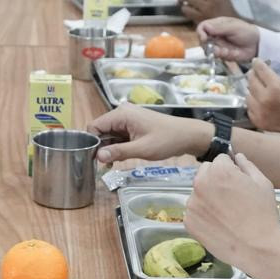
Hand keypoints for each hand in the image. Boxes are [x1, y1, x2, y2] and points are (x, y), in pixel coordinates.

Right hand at [88, 104, 211, 165]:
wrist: (188, 136)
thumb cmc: (167, 140)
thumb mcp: (142, 149)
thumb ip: (119, 152)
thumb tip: (98, 156)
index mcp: (122, 114)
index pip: (95, 126)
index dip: (92, 142)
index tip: (93, 159)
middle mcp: (122, 113)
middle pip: (101, 130)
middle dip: (100, 147)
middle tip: (102, 165)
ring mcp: (128, 119)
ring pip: (109, 134)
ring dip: (109, 149)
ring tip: (110, 165)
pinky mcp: (133, 125)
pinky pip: (118, 135)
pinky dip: (116, 146)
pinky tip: (117, 159)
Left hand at [184, 153, 279, 270]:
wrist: (258, 247)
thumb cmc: (264, 214)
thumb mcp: (262, 183)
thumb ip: (247, 165)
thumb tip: (237, 156)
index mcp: (219, 170)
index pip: (221, 160)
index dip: (232, 169)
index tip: (239, 182)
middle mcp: (200, 184)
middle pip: (205, 173)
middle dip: (216, 179)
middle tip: (232, 196)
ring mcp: (192, 204)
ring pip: (198, 192)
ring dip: (208, 197)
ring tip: (226, 212)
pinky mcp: (189, 222)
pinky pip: (195, 211)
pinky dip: (203, 215)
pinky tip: (219, 223)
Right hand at [198, 18, 259, 62]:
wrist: (257, 44)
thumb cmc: (247, 32)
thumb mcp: (234, 27)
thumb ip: (220, 28)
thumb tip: (205, 27)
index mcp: (217, 24)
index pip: (203, 27)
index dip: (201, 33)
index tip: (204, 38)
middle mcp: (215, 35)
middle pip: (203, 40)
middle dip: (208, 45)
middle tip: (216, 48)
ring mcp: (218, 45)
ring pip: (209, 50)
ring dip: (217, 51)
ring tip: (227, 51)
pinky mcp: (222, 54)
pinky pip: (217, 57)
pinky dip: (224, 56)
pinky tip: (232, 53)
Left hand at [246, 61, 279, 134]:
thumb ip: (273, 77)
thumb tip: (260, 70)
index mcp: (275, 87)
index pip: (260, 70)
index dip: (257, 64)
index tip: (255, 62)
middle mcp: (265, 99)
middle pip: (251, 81)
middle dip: (253, 76)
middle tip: (255, 74)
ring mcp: (259, 111)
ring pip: (247, 95)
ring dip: (252, 91)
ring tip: (259, 91)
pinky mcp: (257, 121)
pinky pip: (249, 108)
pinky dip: (253, 104)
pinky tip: (260, 104)